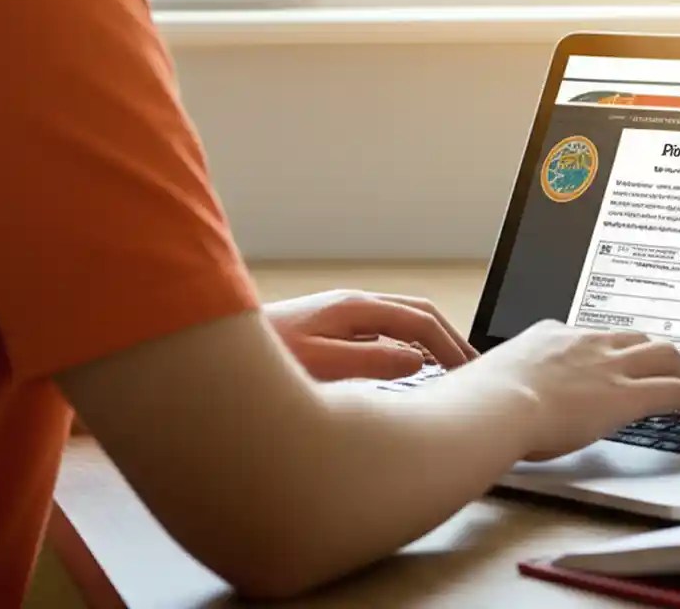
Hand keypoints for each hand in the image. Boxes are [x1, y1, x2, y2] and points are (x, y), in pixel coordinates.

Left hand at [266, 290, 478, 381]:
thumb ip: (369, 362)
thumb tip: (416, 360)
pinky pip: (382, 334)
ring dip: (429, 342)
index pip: (420, 321)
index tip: (472, 372)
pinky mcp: (326, 332)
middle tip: (473, 367)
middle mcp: (349, 307)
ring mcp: (338, 317)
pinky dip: (407, 348)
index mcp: (354, 308)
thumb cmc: (257, 360)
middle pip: (416, 314)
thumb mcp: (318, 364)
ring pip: (400, 322)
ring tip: (449, 369)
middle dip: (449, 338)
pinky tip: (406, 369)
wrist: (206, 351)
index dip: (451, 346)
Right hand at [446, 320, 679, 460]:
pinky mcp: (627, 395)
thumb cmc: (478, 404)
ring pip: (664, 353)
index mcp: (549, 336)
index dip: (608, 352)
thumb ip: (499, 386)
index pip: (591, 337)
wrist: (491, 411)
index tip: (609, 365)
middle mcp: (585, 343)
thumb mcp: (488, 384)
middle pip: (634, 337)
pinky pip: (675, 390)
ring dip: (679, 370)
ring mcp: (609, 366)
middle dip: (651, 352)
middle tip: (660, 371)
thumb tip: (483, 400)